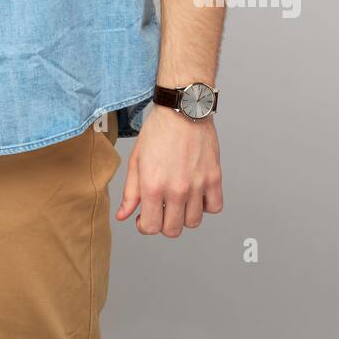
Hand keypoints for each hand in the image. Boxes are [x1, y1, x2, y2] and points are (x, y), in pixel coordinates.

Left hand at [115, 107, 223, 236]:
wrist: (182, 109)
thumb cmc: (157, 131)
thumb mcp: (136, 160)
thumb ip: (130, 192)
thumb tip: (123, 216)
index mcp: (153, 186)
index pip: (151, 227)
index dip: (145, 226)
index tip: (145, 218)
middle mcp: (176, 190)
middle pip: (173, 230)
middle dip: (164, 224)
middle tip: (161, 209)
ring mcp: (197, 185)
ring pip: (193, 222)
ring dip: (184, 216)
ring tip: (178, 200)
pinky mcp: (214, 178)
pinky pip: (214, 207)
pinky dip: (206, 205)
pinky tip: (197, 194)